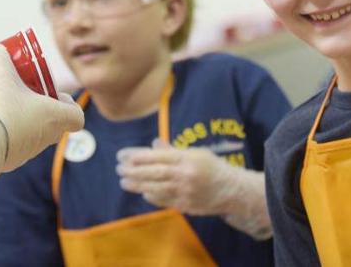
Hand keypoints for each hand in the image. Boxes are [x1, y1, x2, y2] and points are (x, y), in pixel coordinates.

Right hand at [0, 45, 83, 196]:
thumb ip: (0, 58)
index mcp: (54, 117)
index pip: (77, 117)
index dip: (70, 105)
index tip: (55, 95)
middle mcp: (46, 138)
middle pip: (55, 126)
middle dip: (43, 113)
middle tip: (26, 100)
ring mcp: (28, 153)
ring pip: (33, 138)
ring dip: (23, 125)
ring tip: (2, 110)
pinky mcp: (9, 163)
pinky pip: (12, 148)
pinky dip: (5, 138)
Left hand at [116, 140, 239, 215]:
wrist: (232, 190)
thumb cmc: (212, 167)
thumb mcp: (196, 153)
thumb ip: (173, 150)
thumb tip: (154, 144)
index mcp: (186, 158)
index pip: (156, 156)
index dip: (137, 156)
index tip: (122, 155)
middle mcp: (184, 175)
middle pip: (153, 172)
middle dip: (133, 170)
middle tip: (119, 168)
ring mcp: (184, 192)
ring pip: (155, 188)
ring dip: (137, 185)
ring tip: (123, 181)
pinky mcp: (185, 205)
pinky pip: (164, 201)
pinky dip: (152, 196)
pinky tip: (143, 192)